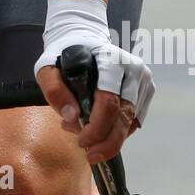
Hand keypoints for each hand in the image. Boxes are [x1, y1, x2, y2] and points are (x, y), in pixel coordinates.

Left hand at [35, 43, 153, 165]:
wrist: (83, 39)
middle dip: (107, 141)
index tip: (82, 143)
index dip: (97, 128)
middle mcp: (133, 69)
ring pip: (132, 121)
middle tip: (90, 155)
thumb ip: (55, 91)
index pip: (109, 101)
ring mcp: (143, 80)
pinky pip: (135, 120)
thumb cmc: (65, 55)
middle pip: (124, 115)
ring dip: (111, 137)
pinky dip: (119, 131)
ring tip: (87, 137)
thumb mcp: (47, 68)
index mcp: (110, 60)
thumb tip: (73, 117)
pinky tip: (100, 130)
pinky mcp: (146, 90)